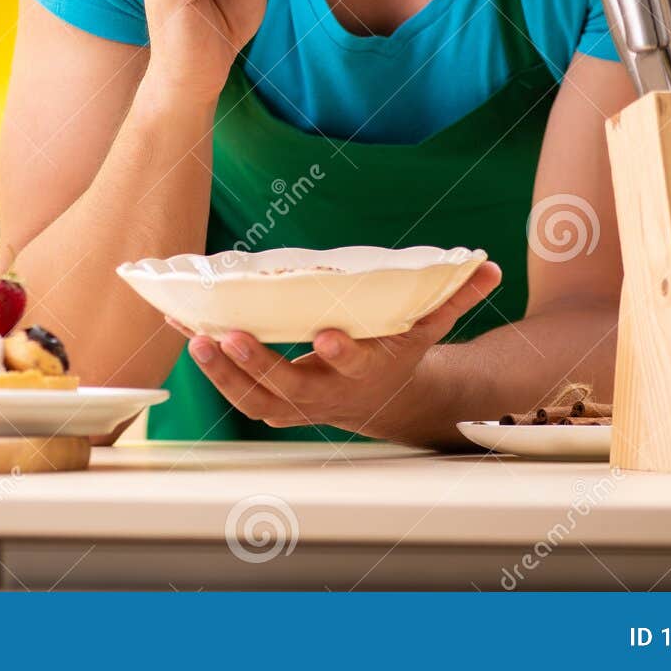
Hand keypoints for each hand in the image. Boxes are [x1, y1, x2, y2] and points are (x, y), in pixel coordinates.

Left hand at [174, 261, 502, 442]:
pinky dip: (209, 365)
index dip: (343, 352)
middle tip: (229, 335)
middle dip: (258, 364)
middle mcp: (327, 394)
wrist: (380, 401)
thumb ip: (451, 297)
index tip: (326, 335)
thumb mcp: (425, 328)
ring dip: (222, 373)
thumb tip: (487, 266)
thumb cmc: (396, 352)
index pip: (355, 364)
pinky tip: (183, 332)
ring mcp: (294, 404)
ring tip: (197, 340)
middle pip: (289, 387)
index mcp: (365, 370)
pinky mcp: (269, 401)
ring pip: (253, 398)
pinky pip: (235, 389)